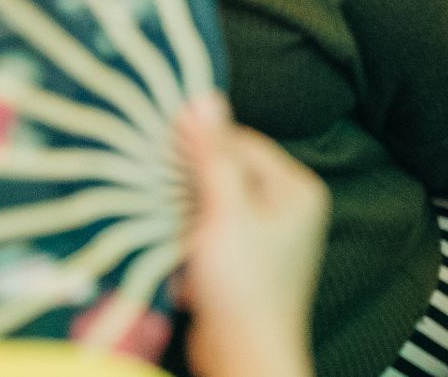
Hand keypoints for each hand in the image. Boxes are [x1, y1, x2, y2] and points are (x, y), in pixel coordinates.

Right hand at [179, 96, 327, 376]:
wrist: (244, 359)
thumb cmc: (243, 285)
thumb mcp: (225, 212)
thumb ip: (213, 156)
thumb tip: (203, 97)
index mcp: (296, 188)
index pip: (242, 143)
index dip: (201, 141)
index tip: (158, 140)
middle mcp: (287, 208)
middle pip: (227, 173)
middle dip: (189, 181)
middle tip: (151, 181)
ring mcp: (265, 239)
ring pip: (212, 205)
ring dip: (183, 215)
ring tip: (164, 224)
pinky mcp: (242, 265)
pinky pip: (209, 236)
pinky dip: (188, 243)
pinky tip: (177, 258)